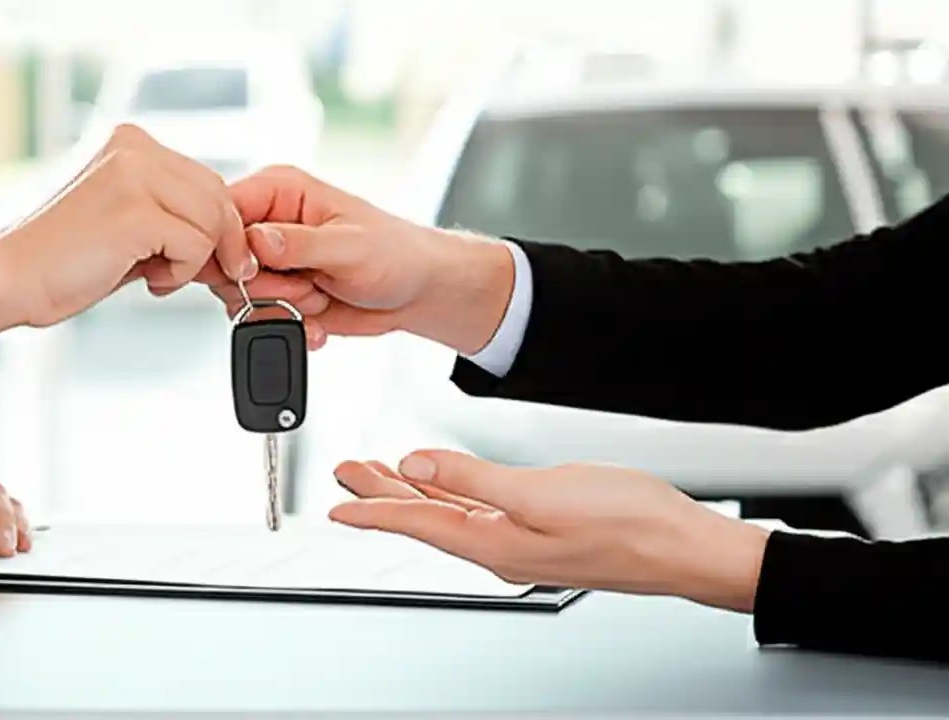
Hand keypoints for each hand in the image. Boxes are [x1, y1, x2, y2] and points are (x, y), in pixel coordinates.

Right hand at [0, 124, 252, 351]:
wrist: (9, 279)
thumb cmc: (61, 260)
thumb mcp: (125, 220)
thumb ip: (171, 213)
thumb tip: (229, 233)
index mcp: (130, 142)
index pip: (206, 179)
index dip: (215, 226)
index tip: (207, 259)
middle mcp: (134, 148)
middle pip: (218, 196)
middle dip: (217, 244)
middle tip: (187, 274)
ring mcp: (134, 175)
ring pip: (213, 220)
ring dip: (194, 260)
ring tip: (154, 274)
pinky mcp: (135, 212)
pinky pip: (195, 245)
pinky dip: (180, 273)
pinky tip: (146, 280)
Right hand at [214, 165, 515, 353]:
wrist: (416, 292)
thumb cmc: (396, 254)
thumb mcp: (350, 246)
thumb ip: (300, 244)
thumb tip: (257, 240)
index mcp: (280, 191)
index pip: (223, 211)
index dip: (230, 246)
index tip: (257, 270)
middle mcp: (268, 224)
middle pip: (223, 260)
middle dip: (263, 286)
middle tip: (304, 286)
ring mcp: (270, 262)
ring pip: (235, 295)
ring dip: (280, 307)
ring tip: (317, 296)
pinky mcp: (276, 294)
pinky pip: (256, 318)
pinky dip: (289, 325)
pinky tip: (317, 317)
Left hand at [329, 451, 769, 611]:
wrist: (682, 545)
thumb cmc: (627, 523)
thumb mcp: (540, 491)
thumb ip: (473, 477)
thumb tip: (416, 463)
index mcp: (494, 544)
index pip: (417, 523)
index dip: (373, 509)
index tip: (337, 504)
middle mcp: (500, 548)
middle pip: (425, 517)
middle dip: (382, 493)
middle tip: (347, 471)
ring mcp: (519, 541)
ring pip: (448, 512)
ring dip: (412, 491)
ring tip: (379, 473)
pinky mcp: (540, 530)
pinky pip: (477, 510)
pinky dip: (450, 492)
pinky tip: (441, 482)